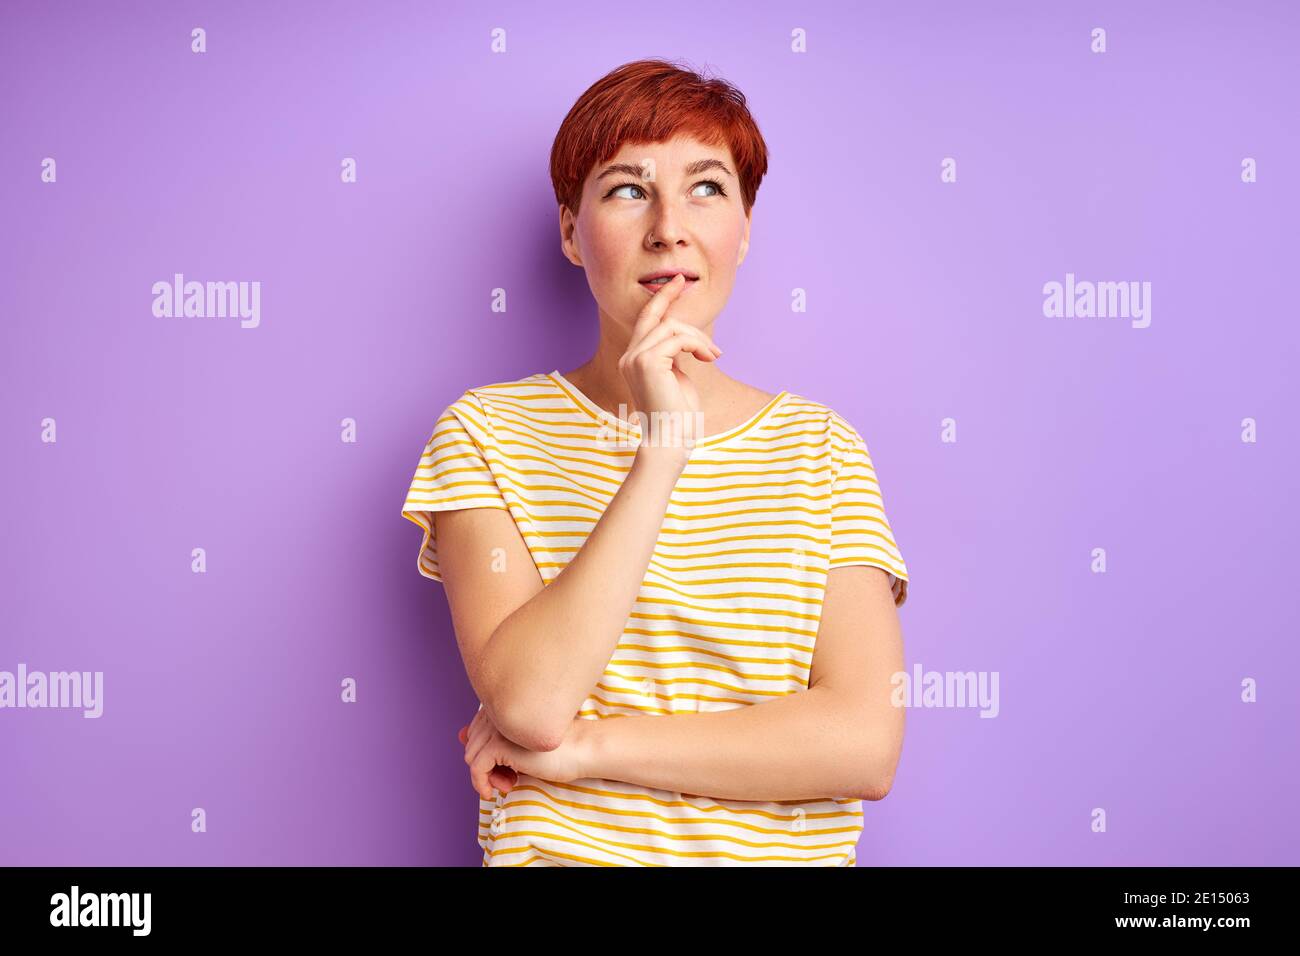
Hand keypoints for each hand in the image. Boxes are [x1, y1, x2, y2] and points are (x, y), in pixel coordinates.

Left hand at [458, 707, 589, 800]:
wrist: (581, 749)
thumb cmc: (556, 746)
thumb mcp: (519, 743)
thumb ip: (491, 737)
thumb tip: (460, 735)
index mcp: (503, 706)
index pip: (476, 732)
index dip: (487, 754)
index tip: (506, 768)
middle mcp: (497, 712)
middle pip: (471, 745)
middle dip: (486, 766)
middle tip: (509, 779)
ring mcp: (498, 727)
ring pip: (471, 757)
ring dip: (487, 777)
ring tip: (510, 783)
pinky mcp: (501, 745)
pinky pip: (476, 768)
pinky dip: (482, 784)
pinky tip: (500, 789)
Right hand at [618, 273, 722, 449]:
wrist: (671, 440)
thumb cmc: (678, 416)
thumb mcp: (677, 378)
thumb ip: (675, 357)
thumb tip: (686, 341)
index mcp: (633, 361)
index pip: (645, 322)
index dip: (659, 300)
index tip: (676, 282)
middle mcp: (629, 357)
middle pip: (654, 317)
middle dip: (668, 297)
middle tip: (684, 282)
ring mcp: (634, 359)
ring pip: (671, 327)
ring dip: (698, 337)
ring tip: (714, 354)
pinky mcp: (647, 362)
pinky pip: (678, 339)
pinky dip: (698, 344)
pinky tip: (709, 358)